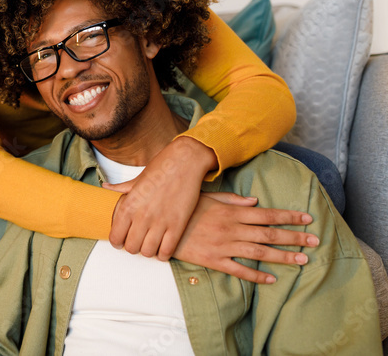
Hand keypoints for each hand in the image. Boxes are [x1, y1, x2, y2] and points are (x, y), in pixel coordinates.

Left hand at [106, 136, 217, 259]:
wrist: (184, 162)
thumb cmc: (160, 169)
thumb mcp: (136, 179)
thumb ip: (120, 188)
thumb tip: (105, 186)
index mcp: (128, 205)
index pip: (116, 237)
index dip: (118, 242)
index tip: (122, 240)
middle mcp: (141, 216)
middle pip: (131, 248)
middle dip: (133, 248)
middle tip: (138, 242)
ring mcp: (160, 222)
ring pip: (148, 252)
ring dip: (148, 251)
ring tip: (151, 245)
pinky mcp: (177, 225)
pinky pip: (167, 251)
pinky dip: (164, 253)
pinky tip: (164, 247)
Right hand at [172, 192, 316, 283]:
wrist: (160, 226)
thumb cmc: (184, 209)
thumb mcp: (207, 198)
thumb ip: (233, 200)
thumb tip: (255, 201)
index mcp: (232, 212)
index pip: (267, 214)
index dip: (288, 217)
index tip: (307, 219)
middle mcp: (232, 228)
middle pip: (269, 233)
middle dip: (294, 237)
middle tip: (315, 240)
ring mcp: (224, 245)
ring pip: (260, 252)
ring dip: (283, 256)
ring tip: (303, 259)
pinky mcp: (214, 260)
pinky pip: (240, 270)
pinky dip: (257, 275)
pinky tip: (271, 278)